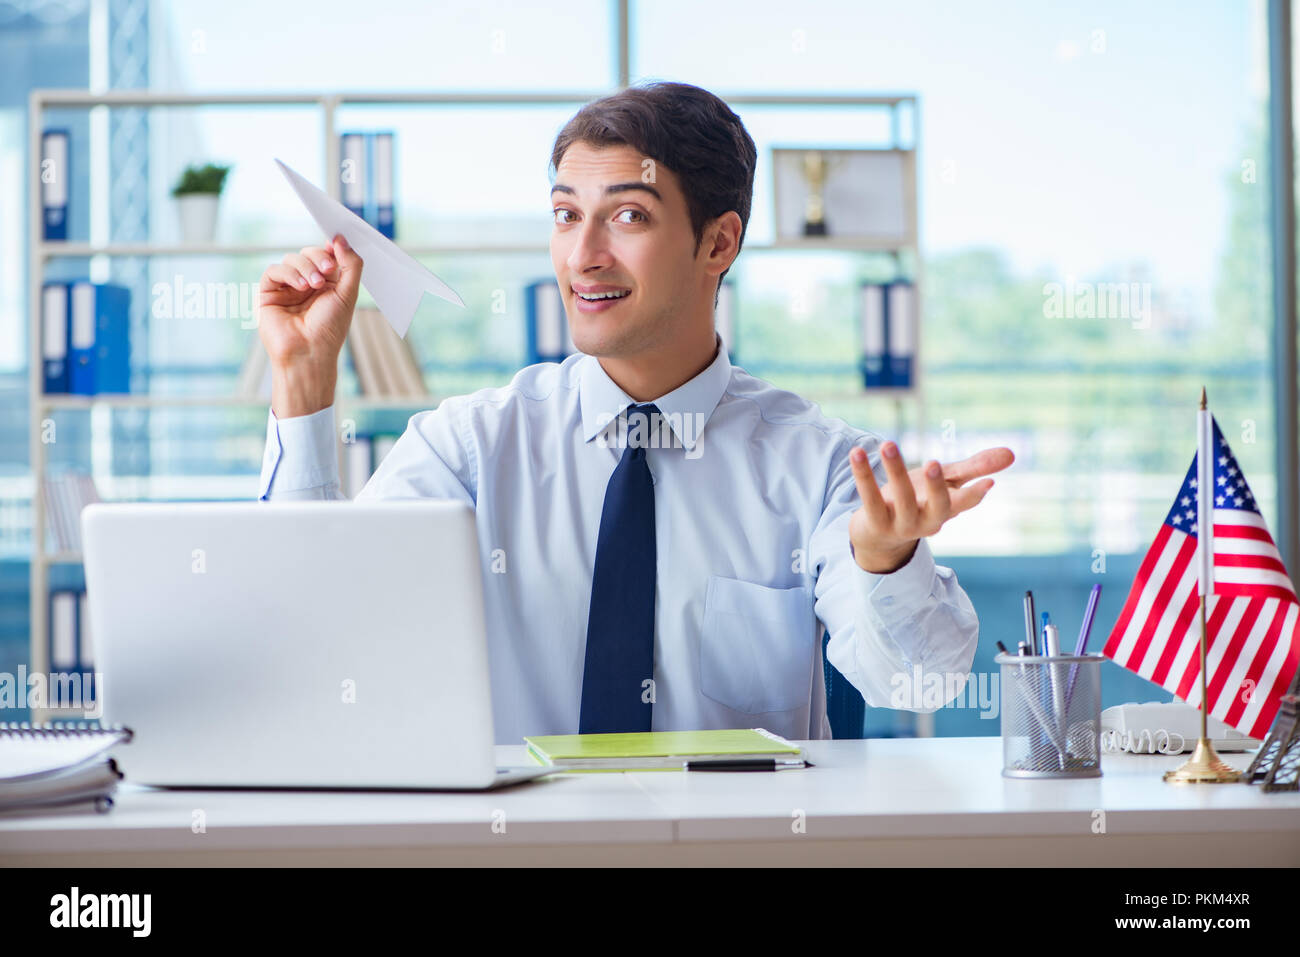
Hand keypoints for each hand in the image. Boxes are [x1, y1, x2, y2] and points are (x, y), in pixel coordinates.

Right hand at [258, 235, 362, 417]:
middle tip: (328, 270)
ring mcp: (287, 288)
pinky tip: (301, 287)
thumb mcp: (348, 294)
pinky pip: (274, 270)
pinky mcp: (269, 293)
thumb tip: (340, 238)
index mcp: (327, 285)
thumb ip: (350, 264)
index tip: (336, 244)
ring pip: (292, 258)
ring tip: (314, 285)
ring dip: (305, 267)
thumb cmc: (330, 329)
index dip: (331, 247)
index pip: (327, 255)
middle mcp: (307, 284)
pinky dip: (289, 273)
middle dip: (319, 257)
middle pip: (309, 253)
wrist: (308, 354)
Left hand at [848, 442, 1014, 572]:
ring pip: (900, 497)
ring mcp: (901, 523)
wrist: (878, 535)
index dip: (975, 495)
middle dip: (936, 486)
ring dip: (894, 469)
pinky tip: (858, 453)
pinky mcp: (875, 521)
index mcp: (946, 510)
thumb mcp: (945, 483)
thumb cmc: (917, 502)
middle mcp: (927, 520)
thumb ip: (975, 468)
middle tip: (933, 462)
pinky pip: (869, 497)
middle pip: (937, 506)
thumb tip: (1011, 453)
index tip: (988, 482)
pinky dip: (863, 474)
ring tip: (888, 444)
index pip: (964, 503)